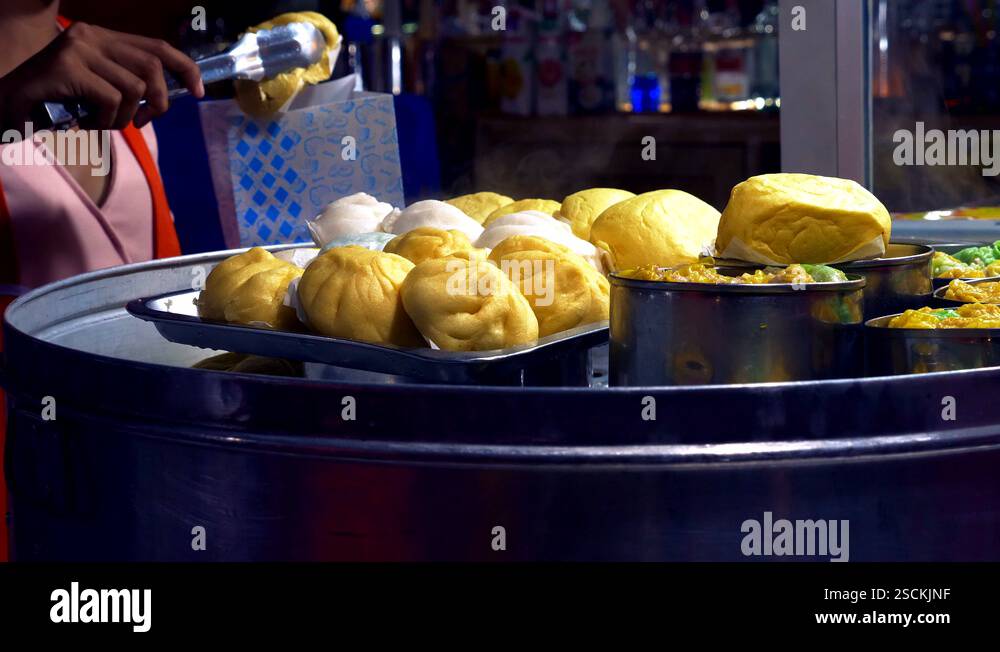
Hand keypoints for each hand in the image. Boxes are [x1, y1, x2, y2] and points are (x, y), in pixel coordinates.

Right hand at [0, 21, 203, 131]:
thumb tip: (168, 95)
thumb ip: (128, 82)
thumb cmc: (57, 101)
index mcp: (102, 36)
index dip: (185, 69)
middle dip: (158, 101)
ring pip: (134, 88)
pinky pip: (112, 100)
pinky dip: (106, 120)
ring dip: (126, 116)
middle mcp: (91, 35)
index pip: (158, 46)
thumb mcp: (99, 87)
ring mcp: (79, 49)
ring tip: (103, 122)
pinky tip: (86, 123)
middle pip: (153, 67)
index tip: (199, 91)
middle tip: (143, 121)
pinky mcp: (68, 68)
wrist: (6, 104)